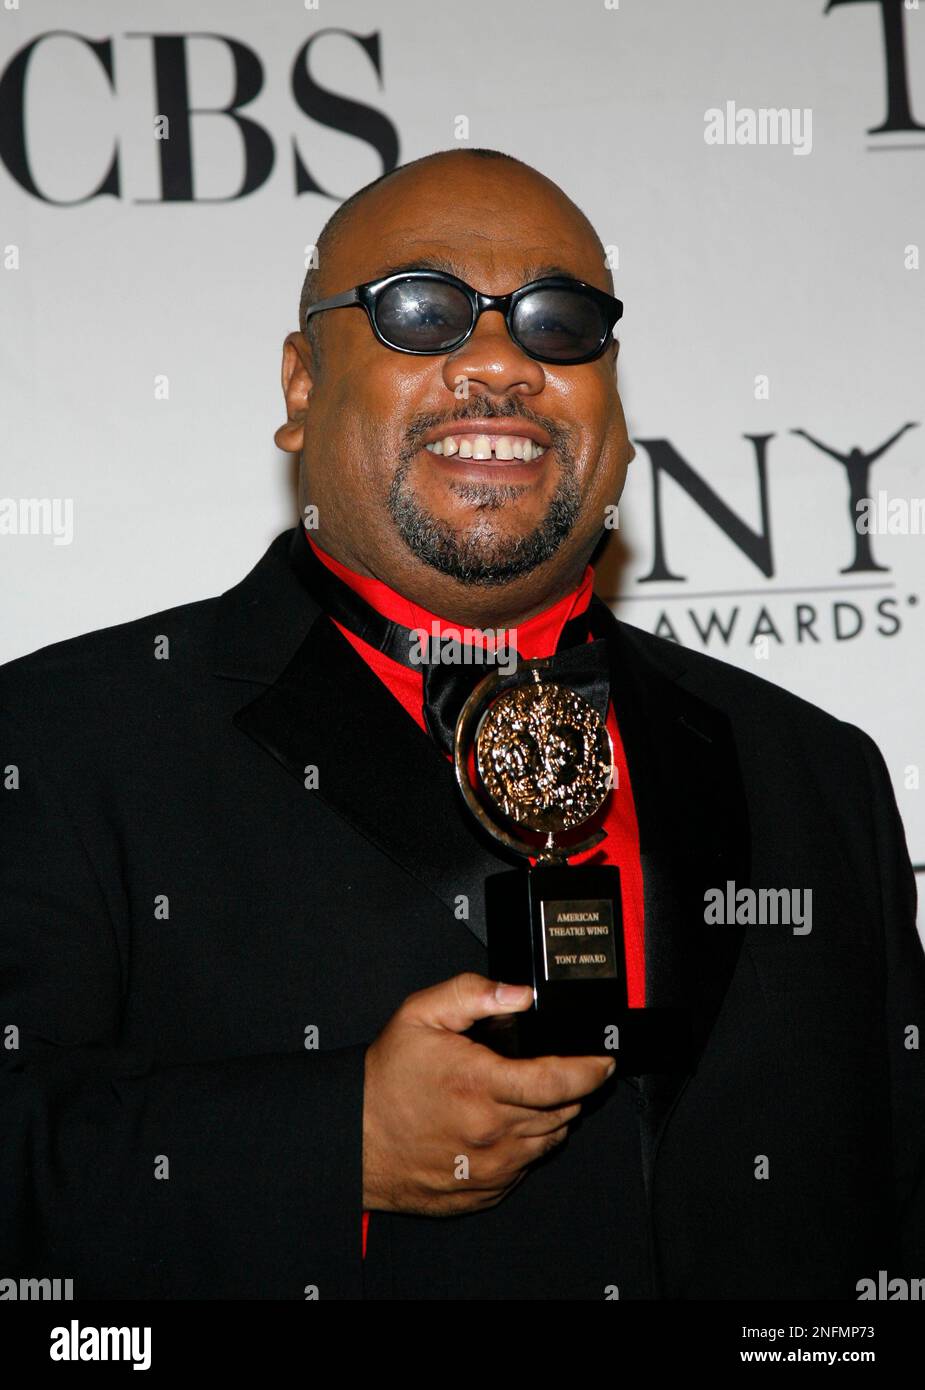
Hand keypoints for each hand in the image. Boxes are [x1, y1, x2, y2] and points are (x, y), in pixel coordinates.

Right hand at [362, 972, 615, 1214]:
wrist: (354, 1139)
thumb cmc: (385, 1079)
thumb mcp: (420, 1015)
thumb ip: (473, 994)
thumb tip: (519, 994)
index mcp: (481, 1084)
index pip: (559, 1080)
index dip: (591, 1069)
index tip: (603, 1060)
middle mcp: (491, 1131)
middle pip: (562, 1110)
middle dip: (569, 1088)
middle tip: (548, 1069)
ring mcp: (491, 1167)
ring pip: (549, 1140)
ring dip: (550, 1116)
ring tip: (522, 1095)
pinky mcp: (485, 1190)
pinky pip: (526, 1167)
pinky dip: (525, 1144)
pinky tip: (501, 1124)